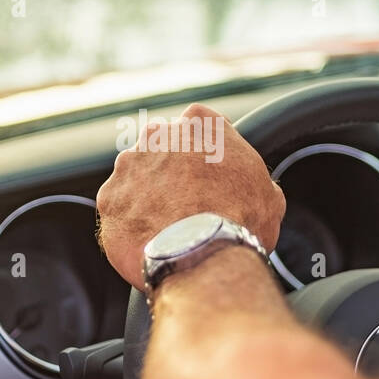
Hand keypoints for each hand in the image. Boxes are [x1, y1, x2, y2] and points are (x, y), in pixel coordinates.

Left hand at [96, 103, 285, 288]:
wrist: (201, 255)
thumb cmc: (240, 222)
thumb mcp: (269, 196)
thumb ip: (255, 182)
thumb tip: (259, 193)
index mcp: (200, 122)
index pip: (199, 127)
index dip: (206, 156)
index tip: (210, 178)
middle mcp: (159, 134)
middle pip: (163, 149)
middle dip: (172, 174)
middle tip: (189, 206)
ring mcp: (129, 165)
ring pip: (137, 178)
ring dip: (148, 198)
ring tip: (169, 229)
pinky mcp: (108, 197)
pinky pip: (119, 209)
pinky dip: (130, 223)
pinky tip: (150, 242)